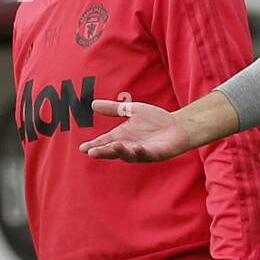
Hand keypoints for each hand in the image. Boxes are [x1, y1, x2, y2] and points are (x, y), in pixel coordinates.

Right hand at [79, 99, 195, 160]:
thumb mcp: (131, 110)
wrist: (177, 125)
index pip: (104, 142)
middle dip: (103, 152)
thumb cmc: (155, 119)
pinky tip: (135, 147)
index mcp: (121, 137)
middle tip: (92, 152)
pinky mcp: (155, 154)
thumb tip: (92, 104)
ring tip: (113, 146)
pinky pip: (146, 154)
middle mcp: (129, 146)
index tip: (82, 148)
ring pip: (128, 155)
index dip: (94, 145)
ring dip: (120, 151)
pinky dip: (140, 151)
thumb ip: (113, 108)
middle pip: (113, 151)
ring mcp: (141, 151)